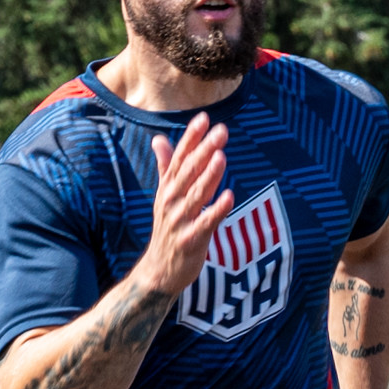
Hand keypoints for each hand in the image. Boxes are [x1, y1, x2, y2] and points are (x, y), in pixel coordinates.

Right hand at [129, 111, 233, 299]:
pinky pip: (206, 223)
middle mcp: (171, 201)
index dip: (191, 138)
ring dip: (209, 175)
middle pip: (189, 171)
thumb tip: (159, 138)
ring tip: (221, 156)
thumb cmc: (168, 229)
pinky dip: (217, 210)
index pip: (179, 158)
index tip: (203, 118)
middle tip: (221, 130)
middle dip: (204, 150)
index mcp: (168, 188)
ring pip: (196, 194)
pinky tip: (230, 196)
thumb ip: (165, 166)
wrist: (160, 270)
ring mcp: (180, 221)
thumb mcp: (165, 195)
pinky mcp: (191, 240)